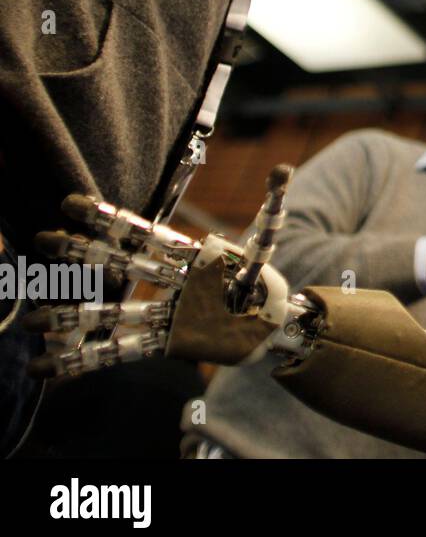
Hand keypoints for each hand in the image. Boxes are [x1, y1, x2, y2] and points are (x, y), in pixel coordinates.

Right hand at [21, 190, 291, 377]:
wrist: (274, 326)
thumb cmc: (263, 284)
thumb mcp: (265, 246)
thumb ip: (272, 208)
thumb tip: (281, 168)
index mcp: (188, 256)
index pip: (143, 233)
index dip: (108, 220)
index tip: (72, 204)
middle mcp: (169, 283)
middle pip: (120, 265)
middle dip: (82, 255)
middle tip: (41, 242)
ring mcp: (166, 314)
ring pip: (114, 312)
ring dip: (74, 317)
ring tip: (33, 323)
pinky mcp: (168, 344)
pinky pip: (124, 351)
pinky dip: (87, 361)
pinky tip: (50, 368)